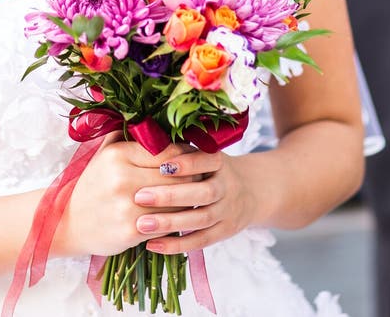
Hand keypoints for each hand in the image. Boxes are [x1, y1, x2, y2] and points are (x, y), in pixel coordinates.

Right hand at [56, 138, 203, 257]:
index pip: (167, 151)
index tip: (194, 158)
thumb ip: (128, 136)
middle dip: (192, 178)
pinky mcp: (131, 232)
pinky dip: (176, 221)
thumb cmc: (92, 185)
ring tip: (194, 197)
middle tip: (202, 178)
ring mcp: (127, 207)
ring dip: (187, 201)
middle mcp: (123, 178)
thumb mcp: (104, 154)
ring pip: (175, 201)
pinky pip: (167, 224)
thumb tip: (158, 122)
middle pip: (176, 176)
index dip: (186, 155)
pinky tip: (178, 217)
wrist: (68, 222)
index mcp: (118, 154)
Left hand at [132, 149, 255, 254]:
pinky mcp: (224, 232)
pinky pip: (201, 241)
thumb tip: (145, 144)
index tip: (160, 166)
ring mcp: (227, 211)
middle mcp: (227, 186)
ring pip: (201, 219)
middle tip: (140, 196)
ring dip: (170, 223)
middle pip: (203, 193)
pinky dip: (177, 244)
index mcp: (219, 162)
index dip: (185, 164)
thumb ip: (179, 150)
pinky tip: (153, 245)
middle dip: (171, 195)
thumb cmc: (210, 169)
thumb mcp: (202, 154)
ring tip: (142, 224)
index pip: (205, 161)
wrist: (249, 191)